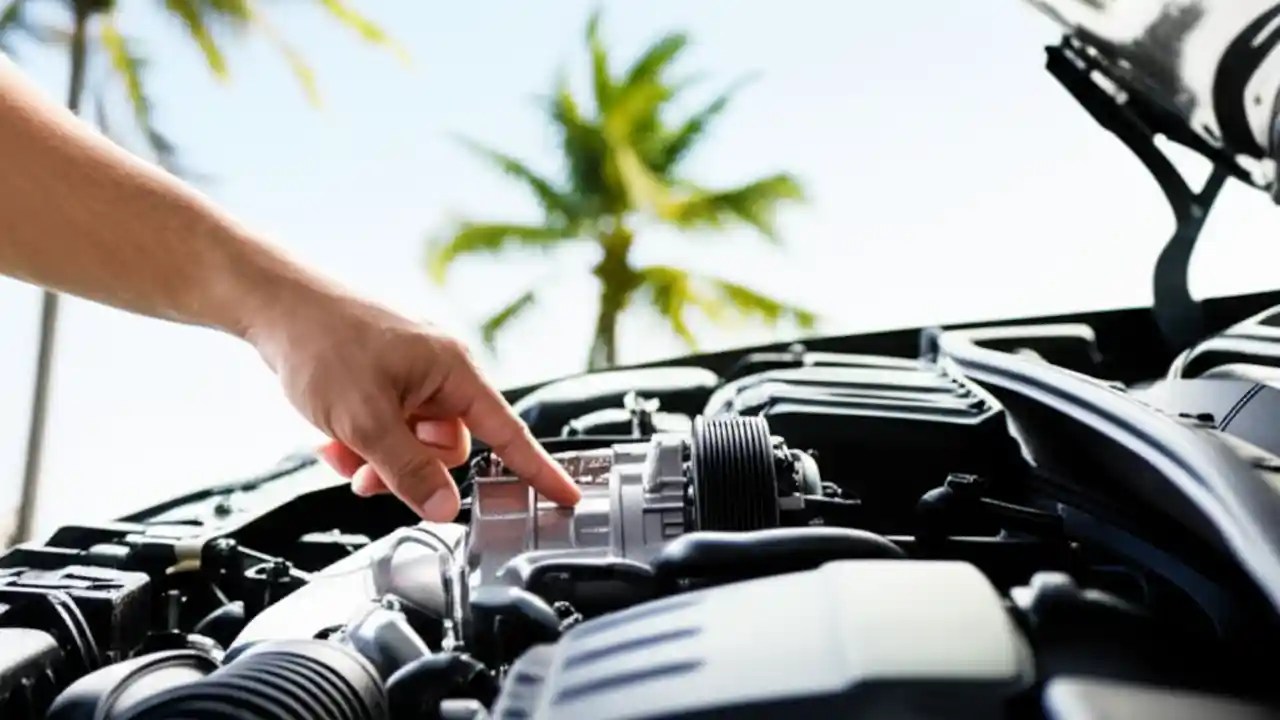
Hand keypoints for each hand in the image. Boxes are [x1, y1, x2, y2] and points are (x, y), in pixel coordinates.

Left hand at [245, 285, 580, 520]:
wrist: (275, 304)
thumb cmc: (322, 343)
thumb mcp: (365, 421)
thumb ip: (408, 470)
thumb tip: (444, 507)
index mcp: (454, 371)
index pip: (507, 432)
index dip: (537, 471)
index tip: (566, 497)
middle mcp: (440, 372)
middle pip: (448, 449)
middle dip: (407, 469)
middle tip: (365, 474)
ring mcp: (412, 375)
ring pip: (413, 443)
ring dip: (377, 457)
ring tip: (338, 447)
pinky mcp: (386, 378)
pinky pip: (391, 426)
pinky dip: (363, 440)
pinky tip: (331, 436)